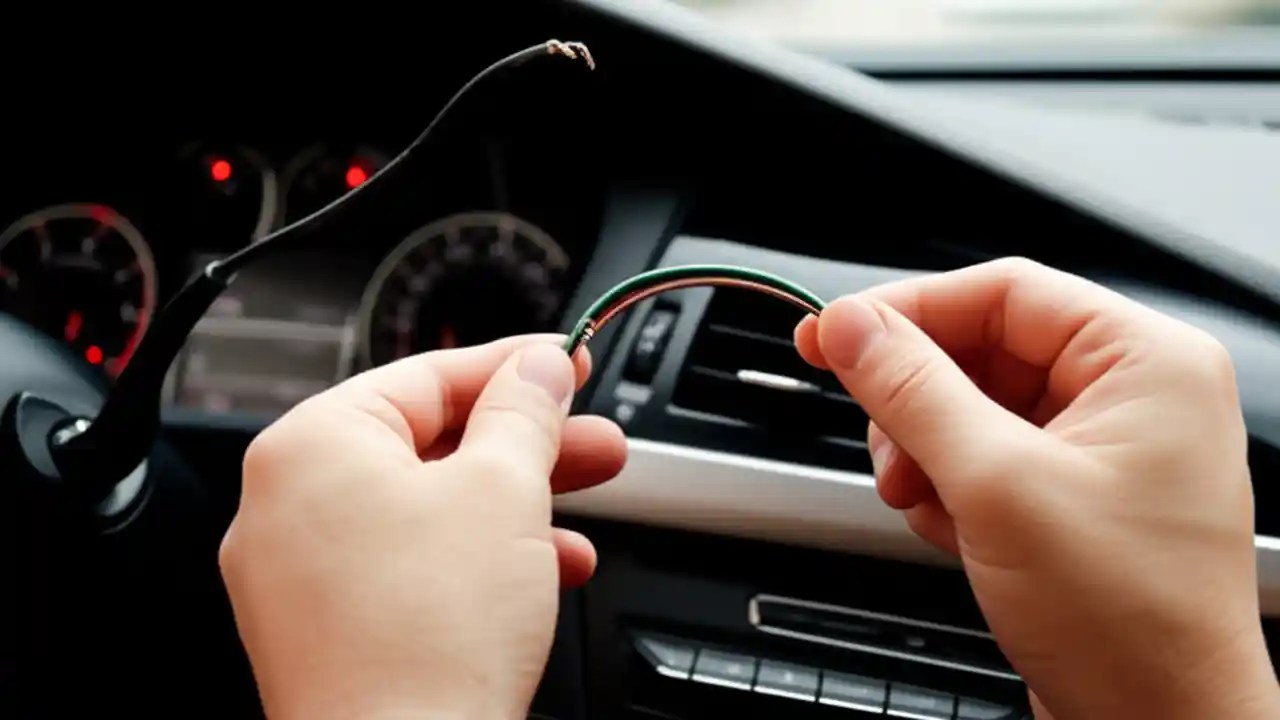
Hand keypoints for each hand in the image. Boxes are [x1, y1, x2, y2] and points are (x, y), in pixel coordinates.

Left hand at [218, 335, 626, 719]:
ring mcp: (300, 574)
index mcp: (311, 446)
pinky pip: (412, 566)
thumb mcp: (503, 491)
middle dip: (527, 445)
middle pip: (430, 444)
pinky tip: (544, 573)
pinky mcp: (328, 629)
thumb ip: (523, 411)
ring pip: (427, 509)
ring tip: (584, 514)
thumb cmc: (429, 638)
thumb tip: (535, 368)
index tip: (565, 361)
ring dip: (514, 508)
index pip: (426, 375)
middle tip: (591, 438)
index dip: (513, 365)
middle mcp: (287, 504)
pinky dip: (478, 560)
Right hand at [795, 258, 1279, 719]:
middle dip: (917, 401)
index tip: (835, 332)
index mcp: (1146, 361)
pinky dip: (950, 489)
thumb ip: (914, 390)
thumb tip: (853, 325)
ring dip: (927, 452)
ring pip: (972, 407)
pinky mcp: (1073, 498)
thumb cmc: (1127, 622)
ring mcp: (1104, 450)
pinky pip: (985, 458)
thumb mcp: (996, 486)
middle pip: (981, 349)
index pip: (1003, 291)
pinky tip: (953, 530)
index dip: (909, 308)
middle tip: (882, 440)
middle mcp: (1132, 395)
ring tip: (923, 499)